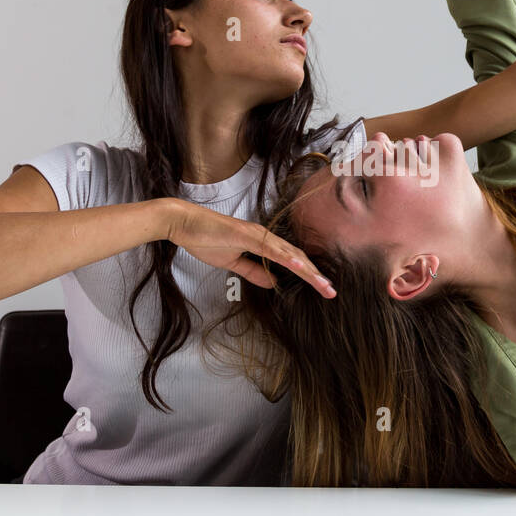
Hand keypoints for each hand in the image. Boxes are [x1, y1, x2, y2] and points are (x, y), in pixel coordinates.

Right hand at [161, 198, 334, 298]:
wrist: (183, 223)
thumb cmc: (205, 239)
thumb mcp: (232, 263)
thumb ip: (253, 272)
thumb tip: (273, 283)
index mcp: (262, 243)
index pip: (291, 260)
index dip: (308, 274)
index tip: (322, 288)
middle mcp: (264, 236)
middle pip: (296, 257)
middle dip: (315, 276)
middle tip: (331, 292)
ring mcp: (257, 234)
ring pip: (289, 253)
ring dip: (308, 270)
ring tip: (324, 285)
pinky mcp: (246, 234)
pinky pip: (270, 249)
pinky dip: (287, 258)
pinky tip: (300, 267)